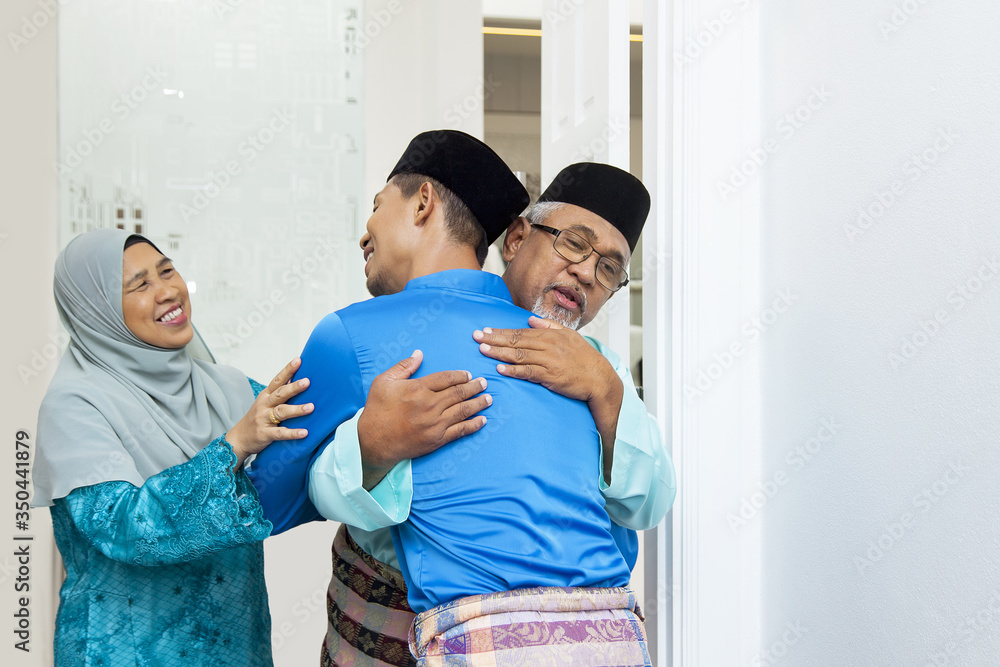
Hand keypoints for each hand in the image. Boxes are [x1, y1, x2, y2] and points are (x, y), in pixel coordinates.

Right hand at [226, 357, 312, 468]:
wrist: (239, 438)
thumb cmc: (258, 418)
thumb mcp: (265, 402)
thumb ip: (280, 393)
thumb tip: (298, 379)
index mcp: (266, 395)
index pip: (277, 380)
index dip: (287, 370)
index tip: (298, 360)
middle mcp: (264, 405)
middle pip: (280, 394)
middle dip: (293, 388)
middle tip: (307, 382)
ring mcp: (264, 419)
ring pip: (281, 412)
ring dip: (297, 410)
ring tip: (311, 407)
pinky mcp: (265, 434)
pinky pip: (280, 433)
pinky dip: (292, 433)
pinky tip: (304, 432)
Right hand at [358, 350, 489, 487]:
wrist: (372, 442)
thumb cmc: (377, 410)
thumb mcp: (383, 382)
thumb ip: (403, 366)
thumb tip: (418, 353)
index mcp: (418, 389)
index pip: (446, 378)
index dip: (460, 375)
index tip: (468, 374)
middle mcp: (430, 405)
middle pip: (458, 393)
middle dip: (474, 387)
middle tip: (484, 383)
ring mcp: (435, 423)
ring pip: (463, 410)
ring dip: (478, 403)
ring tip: (489, 398)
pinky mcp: (437, 439)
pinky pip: (460, 430)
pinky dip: (474, 425)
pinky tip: (483, 420)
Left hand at [473, 316, 618, 403]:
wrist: (599, 378)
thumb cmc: (584, 358)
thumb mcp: (569, 335)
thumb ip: (548, 325)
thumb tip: (530, 319)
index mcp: (550, 335)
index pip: (520, 332)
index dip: (501, 331)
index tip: (485, 330)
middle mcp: (548, 345)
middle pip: (516, 341)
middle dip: (494, 339)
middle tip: (476, 337)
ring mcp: (549, 361)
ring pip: (519, 355)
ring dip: (499, 352)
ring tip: (482, 350)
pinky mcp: (551, 376)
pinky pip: (528, 372)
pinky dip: (513, 370)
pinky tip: (500, 369)